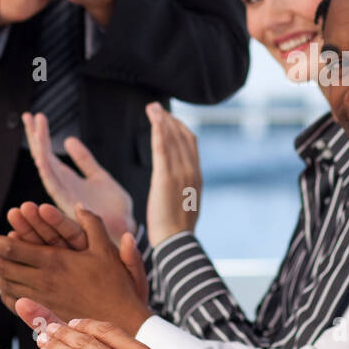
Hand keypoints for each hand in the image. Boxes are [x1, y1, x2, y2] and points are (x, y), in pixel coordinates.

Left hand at [0, 205, 150, 330]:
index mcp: (54, 261)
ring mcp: (42, 299)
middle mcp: (43, 280)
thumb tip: (79, 204)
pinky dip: (4, 293)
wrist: (119, 320)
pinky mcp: (46, 313)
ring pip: (6, 285)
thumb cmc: (115, 284)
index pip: (12, 249)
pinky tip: (0, 288)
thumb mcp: (106, 249)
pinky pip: (17, 303)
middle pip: (3, 267)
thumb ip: (93, 224)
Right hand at [22, 111, 135, 242]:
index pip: (49, 154)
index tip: (36, 116)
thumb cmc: (113, 211)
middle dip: (35, 136)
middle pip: (43, 157)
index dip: (41, 136)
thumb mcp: (100, 178)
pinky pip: (54, 186)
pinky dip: (46, 169)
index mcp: (68, 181)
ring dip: (39, 144)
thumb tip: (68, 140)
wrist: (125, 231)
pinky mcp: (68, 205)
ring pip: (45, 166)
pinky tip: (41, 153)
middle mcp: (62, 187)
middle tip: (28, 114)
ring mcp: (63, 195)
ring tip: (34, 123)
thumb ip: (85, 160)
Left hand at [146, 102, 202, 245]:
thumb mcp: (186, 203)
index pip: (190, 143)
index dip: (179, 127)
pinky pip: (162, 149)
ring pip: (172, 139)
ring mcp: (180, 173)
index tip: (168, 118)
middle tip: (156, 107)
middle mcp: (191, 171)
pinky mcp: (166, 178)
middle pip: (182, 136)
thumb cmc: (177, 229)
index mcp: (197, 176)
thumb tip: (179, 184)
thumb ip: (184, 188)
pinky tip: (154, 120)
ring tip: (152, 108)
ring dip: (162, 120)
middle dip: (169, 119)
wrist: (176, 241)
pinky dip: (159, 132)